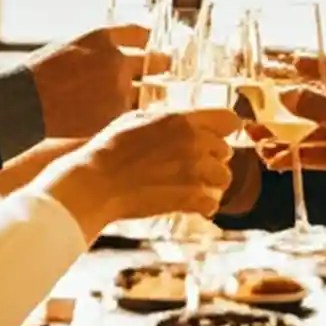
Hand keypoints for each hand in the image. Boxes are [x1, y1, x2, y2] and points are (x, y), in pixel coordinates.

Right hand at [27, 24, 158, 137]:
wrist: (24, 102)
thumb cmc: (40, 74)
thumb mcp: (70, 46)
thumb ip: (98, 48)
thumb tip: (118, 53)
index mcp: (102, 36)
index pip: (142, 32)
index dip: (153, 39)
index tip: (158, 43)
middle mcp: (116, 59)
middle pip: (157, 60)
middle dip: (164, 64)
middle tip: (168, 69)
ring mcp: (119, 88)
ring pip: (150, 90)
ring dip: (153, 93)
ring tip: (156, 96)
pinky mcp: (116, 115)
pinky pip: (136, 112)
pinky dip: (139, 114)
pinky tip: (139, 116)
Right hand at [37, 108, 240, 240]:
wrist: (95, 182)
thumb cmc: (109, 149)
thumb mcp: (137, 119)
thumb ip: (166, 118)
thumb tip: (181, 118)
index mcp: (182, 120)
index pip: (230, 120)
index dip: (224, 130)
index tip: (215, 139)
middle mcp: (194, 142)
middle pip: (226, 151)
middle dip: (212, 160)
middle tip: (192, 169)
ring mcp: (194, 171)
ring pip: (224, 179)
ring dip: (212, 185)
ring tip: (195, 188)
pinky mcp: (190, 198)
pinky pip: (212, 203)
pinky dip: (204, 207)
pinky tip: (192, 207)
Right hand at [268, 58, 325, 220]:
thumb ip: (322, 108)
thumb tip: (288, 95)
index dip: (309, 67)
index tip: (284, 61)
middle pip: (315, 104)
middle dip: (286, 107)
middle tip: (258, 103)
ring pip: (309, 133)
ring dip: (284, 137)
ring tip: (258, 138)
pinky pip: (313, 155)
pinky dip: (294, 157)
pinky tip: (274, 160)